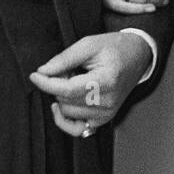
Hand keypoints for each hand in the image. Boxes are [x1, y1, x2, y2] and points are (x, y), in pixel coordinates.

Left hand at [29, 31, 152, 135]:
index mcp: (106, 81)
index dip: (46, 83)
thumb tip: (43, 71)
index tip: (35, 75)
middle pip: (65, 100)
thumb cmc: (116, 48)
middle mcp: (108, 102)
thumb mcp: (89, 44)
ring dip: (63, 97)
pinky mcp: (104, 120)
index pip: (67, 90)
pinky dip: (64, 120)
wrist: (138, 56)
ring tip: (76, 81)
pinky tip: (61, 106)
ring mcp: (107, 113)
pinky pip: (76, 129)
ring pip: (67, 112)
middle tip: (68, 69)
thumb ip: (64, 58)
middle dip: (58, 84)